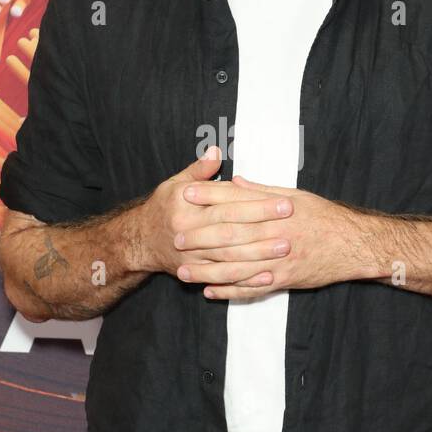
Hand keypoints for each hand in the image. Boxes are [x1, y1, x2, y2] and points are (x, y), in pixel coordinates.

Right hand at [130, 148, 296, 287]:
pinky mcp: (196, 274)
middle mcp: (187, 233)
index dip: (256, 205)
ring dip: (259, 255)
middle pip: (230, 233)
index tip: (283, 202)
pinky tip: (268, 276)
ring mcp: (191, 257)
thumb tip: (216, 152)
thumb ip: (198, 170)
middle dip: (263, 230)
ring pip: (229, 258)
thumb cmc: (164, 208)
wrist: (140, 241)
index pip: (227, 206)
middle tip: (291, 226)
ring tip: (285, 248)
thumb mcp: (176, 184)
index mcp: (185, 207)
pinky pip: (224, 278)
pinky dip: (246, 279)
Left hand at [178, 172, 369, 299]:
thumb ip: (262, 190)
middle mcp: (275, 233)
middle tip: (175, 238)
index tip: (186, 193)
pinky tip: (210, 292)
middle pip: (231, 234)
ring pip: (236, 266)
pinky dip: (230, 292)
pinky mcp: (284, 279)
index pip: (237, 199)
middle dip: (200, 236)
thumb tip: (234, 180)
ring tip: (183, 272)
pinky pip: (252, 288)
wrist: (353, 244)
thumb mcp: (295, 195)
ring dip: (207, 271)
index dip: (210, 196)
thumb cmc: (324, 216)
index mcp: (276, 209)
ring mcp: (278, 259)